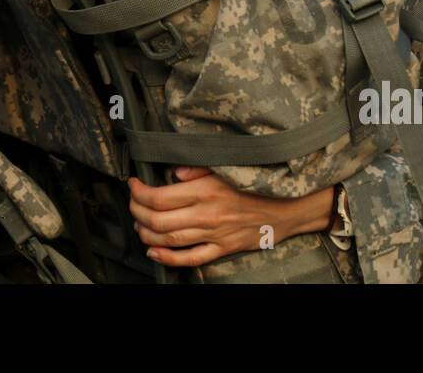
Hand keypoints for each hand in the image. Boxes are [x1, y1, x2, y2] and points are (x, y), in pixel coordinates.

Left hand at [128, 167, 336, 266]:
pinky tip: (154, 252)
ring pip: (169, 240)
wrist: (291, 206)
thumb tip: (175, 171)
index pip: (160, 197)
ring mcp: (214, 235)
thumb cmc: (261, 181)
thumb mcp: (230, 165)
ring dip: (147, 234)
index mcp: (207, 190)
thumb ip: (199, 167)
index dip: (139, 192)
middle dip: (137, 212)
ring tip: (139, 225)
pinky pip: (191, 258)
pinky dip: (168, 258)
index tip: (133, 183)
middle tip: (132, 203)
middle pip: (158, 220)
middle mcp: (207, 215)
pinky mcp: (223, 248)